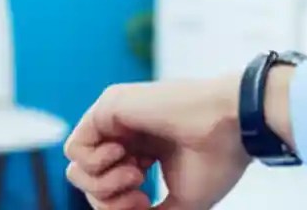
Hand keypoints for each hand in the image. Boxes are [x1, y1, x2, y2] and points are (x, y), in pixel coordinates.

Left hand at [63, 75, 251, 209]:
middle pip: (89, 183)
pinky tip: (125, 156)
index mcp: (143, 152)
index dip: (120, 208)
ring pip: (78, 168)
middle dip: (108, 202)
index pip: (109, 190)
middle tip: (140, 196)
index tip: (146, 204)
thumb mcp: (179, 203)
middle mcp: (126, 135)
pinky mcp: (109, 107)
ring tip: (136, 174)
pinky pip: (75, 149)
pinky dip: (94, 164)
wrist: (231, 125)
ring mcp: (116, 120)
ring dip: (102, 185)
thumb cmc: (216, 160)